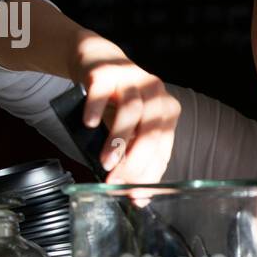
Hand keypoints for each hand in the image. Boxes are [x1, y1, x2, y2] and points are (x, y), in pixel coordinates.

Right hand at [72, 33, 180, 183]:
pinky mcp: (107, 71)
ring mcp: (132, 79)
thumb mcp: (130, 127)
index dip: (150, 174)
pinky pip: (101, 92)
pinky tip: (89, 124)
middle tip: (115, 180)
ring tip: (104, 161)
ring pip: (132, 112)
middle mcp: (155, 93)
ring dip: (118, 140)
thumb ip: (133, 156)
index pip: (163, 148)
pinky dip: (95, 109)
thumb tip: (137, 196)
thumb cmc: (115, 101)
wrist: (96, 60)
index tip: (135, 195)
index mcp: (166, 111)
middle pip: (152, 131)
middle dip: (135, 161)